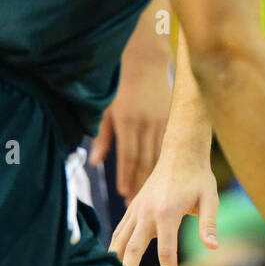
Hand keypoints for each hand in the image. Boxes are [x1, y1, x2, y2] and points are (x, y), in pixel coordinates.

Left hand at [90, 58, 171, 197]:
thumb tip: (95, 163)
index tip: (124, 194)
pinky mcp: (169, 118)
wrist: (145, 61)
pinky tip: (162, 176)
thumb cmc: (120, 85)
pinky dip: (163, 162)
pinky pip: (166, 145)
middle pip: (143, 160)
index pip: (127, 156)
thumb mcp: (107, 109)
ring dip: (152, 176)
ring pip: (157, 155)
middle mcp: (144, 124)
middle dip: (139, 183)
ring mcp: (159, 121)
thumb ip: (102, 137)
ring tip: (149, 196)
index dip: (126, 177)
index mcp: (127, 122)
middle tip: (136, 204)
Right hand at [108, 144, 217, 265]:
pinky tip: (112, 260)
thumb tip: (213, 248)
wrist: (181, 151)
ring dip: (115, 261)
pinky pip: (120, 229)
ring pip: (119, 240)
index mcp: (167, 213)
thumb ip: (209, 224)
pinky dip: (114, 245)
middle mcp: (147, 212)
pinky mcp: (133, 206)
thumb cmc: (199, 177)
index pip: (166, 252)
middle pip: (132, 249)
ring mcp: (137, 208)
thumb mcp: (210, 198)